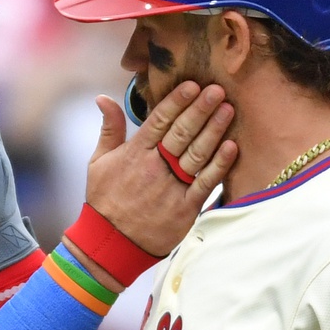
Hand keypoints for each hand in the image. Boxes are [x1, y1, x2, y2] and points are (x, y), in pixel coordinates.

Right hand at [82, 82, 237, 263]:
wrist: (110, 244)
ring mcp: (171, 188)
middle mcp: (154, 167)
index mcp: (134, 153)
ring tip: (228, 110)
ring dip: (214, 130)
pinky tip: (232, 146)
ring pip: (196, 154)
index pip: (159, 121)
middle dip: (200, 109)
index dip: (177, 101)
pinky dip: (219, 165)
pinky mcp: (185, 209)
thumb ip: (108, 129)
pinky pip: (206, 183)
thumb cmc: (104, 201)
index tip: (193, 85)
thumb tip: (104, 98)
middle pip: (181, 133)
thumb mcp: (98, 162)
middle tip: (218, 90)